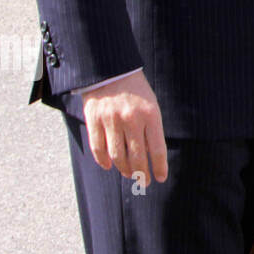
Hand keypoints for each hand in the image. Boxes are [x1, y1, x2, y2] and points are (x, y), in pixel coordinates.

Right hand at [82, 69, 167, 186]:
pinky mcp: (94, 120)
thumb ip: (151, 128)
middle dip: (141, 173)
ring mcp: (111, 120)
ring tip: (129, 174)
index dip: (158, 166)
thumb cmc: (136, 90)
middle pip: (136, 156)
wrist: (111, 70)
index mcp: (150, 114)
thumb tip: (150, 156)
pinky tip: (109, 166)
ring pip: (117, 155)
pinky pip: (98, 147)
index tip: (160, 178)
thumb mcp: (151, 105)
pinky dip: (103, 161)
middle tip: (143, 182)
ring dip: (124, 169)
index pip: (156, 148)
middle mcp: (131, 119)